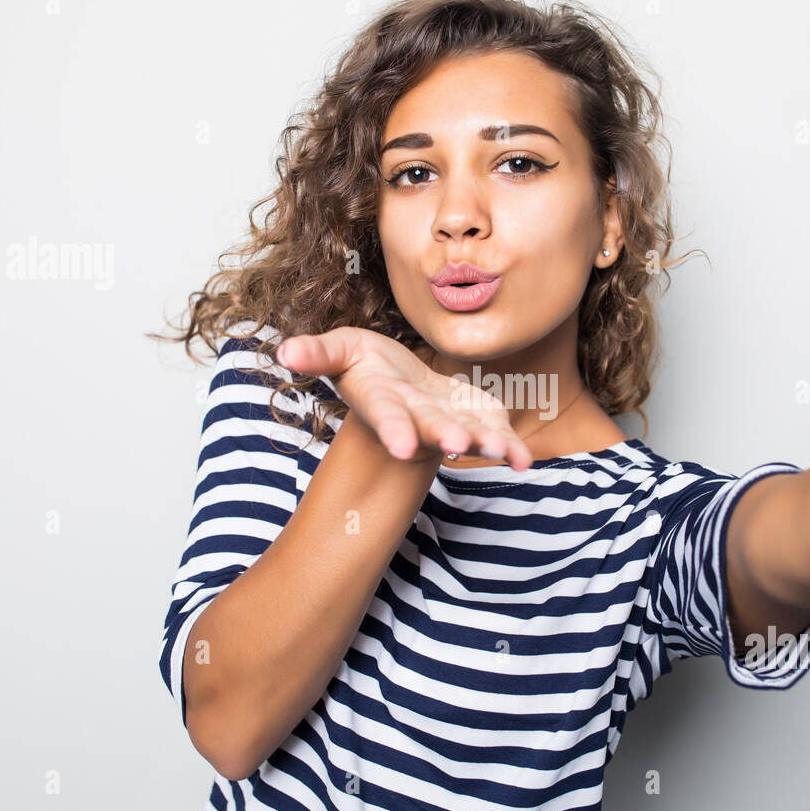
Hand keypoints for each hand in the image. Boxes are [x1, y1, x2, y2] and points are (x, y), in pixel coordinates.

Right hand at [275, 327, 534, 470]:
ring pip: (470, 434)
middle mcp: (417, 419)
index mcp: (384, 401)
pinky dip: (510, 445)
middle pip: (432, 428)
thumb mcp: (341, 349)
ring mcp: (449, 421)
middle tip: (460, 447)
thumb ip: (318, 353)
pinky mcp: (477, 419)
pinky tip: (525, 461)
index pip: (387, 416)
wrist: (403, 385)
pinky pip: (495, 432)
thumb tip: (284, 352)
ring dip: (487, 444)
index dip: (394, 430)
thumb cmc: (367, 365)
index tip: (401, 447)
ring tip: (508, 456)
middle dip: (445, 436)